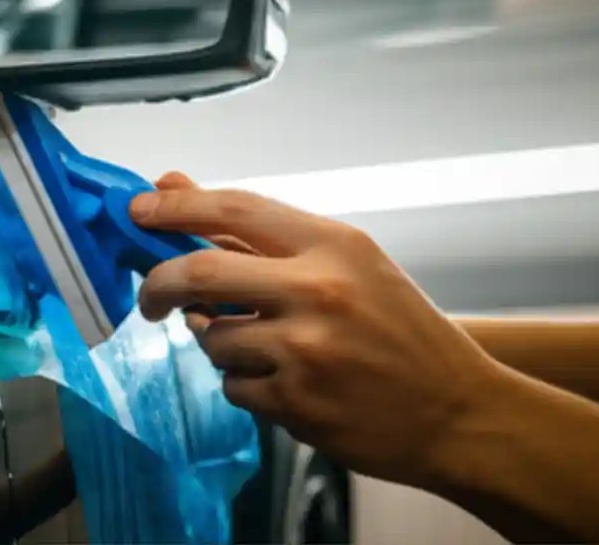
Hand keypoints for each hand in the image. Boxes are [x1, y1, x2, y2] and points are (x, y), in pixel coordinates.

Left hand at [130, 173, 502, 487]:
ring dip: (219, 343)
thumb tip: (175, 186)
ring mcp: (305, 350)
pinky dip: (244, 382)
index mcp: (334, 245)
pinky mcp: (295, 403)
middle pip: (199, 272)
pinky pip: (231, 385)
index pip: (235, 209)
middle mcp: (318, 291)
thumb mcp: (347, 265)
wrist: (460, 412)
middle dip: (157, 283)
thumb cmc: (400, 331)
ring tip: (265, 348)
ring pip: (211, 337)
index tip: (138, 208)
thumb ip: (260, 235)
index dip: (176, 206)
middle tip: (148, 296)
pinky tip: (286, 382)